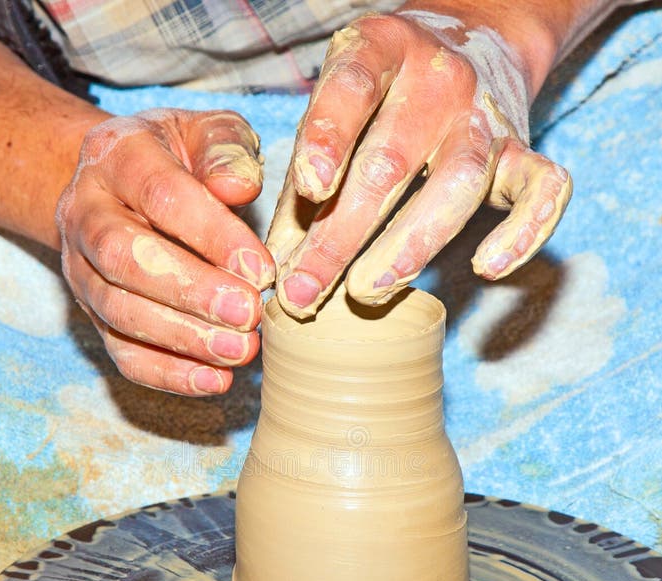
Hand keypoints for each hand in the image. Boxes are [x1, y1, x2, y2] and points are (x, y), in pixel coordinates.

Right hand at [56, 108, 274, 393]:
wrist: (115, 181)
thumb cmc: (178, 157)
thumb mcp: (203, 131)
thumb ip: (225, 149)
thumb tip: (240, 187)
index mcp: (118, 156)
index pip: (162, 195)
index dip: (213, 235)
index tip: (262, 269)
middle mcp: (87, 213)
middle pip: (125, 257)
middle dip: (191, 292)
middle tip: (248, 315)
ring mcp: (82, 269)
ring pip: (118, 311)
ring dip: (183, 338)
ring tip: (240, 351)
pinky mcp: (93, 314)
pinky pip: (121, 352)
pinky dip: (168, 373)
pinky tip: (215, 381)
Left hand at [268, 9, 571, 318]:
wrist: (471, 41)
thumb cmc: (381, 96)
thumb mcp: (336, 111)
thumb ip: (307, 178)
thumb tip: (283, 262)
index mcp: (382, 49)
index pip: (352, 90)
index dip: (328, 139)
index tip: (308, 190)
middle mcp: (438, 80)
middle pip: (390, 162)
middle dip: (340, 236)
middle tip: (303, 290)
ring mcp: (485, 117)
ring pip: (457, 184)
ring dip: (409, 246)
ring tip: (364, 292)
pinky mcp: (523, 151)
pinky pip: (543, 189)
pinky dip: (525, 231)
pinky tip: (487, 268)